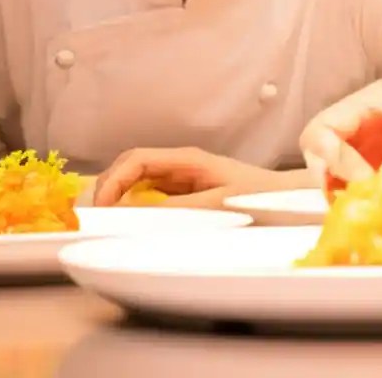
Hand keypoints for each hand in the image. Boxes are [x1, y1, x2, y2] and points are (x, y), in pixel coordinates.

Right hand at [93, 147, 311, 207]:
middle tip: (94, 215)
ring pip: (138, 180)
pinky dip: (134, 205)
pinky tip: (128, 222)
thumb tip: (136, 212)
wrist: (287, 198)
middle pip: (130, 166)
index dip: (113, 180)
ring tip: (104, 220)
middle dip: (108, 186)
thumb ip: (178, 207)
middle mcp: (180, 164)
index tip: (102, 205)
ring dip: (119, 196)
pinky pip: (151, 194)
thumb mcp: (218, 203)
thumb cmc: (258, 195)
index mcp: (187, 159)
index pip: (136, 159)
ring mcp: (182, 177)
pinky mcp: (186, 192)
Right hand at [299, 76, 381, 207]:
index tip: (364, 187)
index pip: (328, 127)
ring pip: (351, 185)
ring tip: (378, 223)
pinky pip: (380, 203)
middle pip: (330, 158)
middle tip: (367, 210)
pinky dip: (379, 217)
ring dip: (356, 206)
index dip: (330, 159)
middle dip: (338, 186)